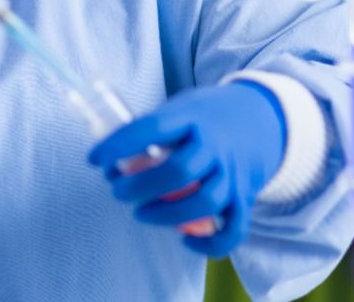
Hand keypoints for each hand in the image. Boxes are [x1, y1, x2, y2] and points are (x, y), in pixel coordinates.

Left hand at [88, 82, 285, 257]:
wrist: (258, 119)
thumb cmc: (204, 119)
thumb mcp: (179, 109)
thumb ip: (150, 132)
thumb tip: (110, 162)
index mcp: (192, 117)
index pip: (152, 128)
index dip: (120, 144)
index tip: (95, 158)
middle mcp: (214, 145)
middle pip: (179, 171)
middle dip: (141, 187)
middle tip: (119, 192)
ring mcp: (232, 172)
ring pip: (205, 202)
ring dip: (168, 215)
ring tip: (142, 213)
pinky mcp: (244, 197)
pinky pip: (234, 228)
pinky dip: (210, 244)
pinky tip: (185, 241)